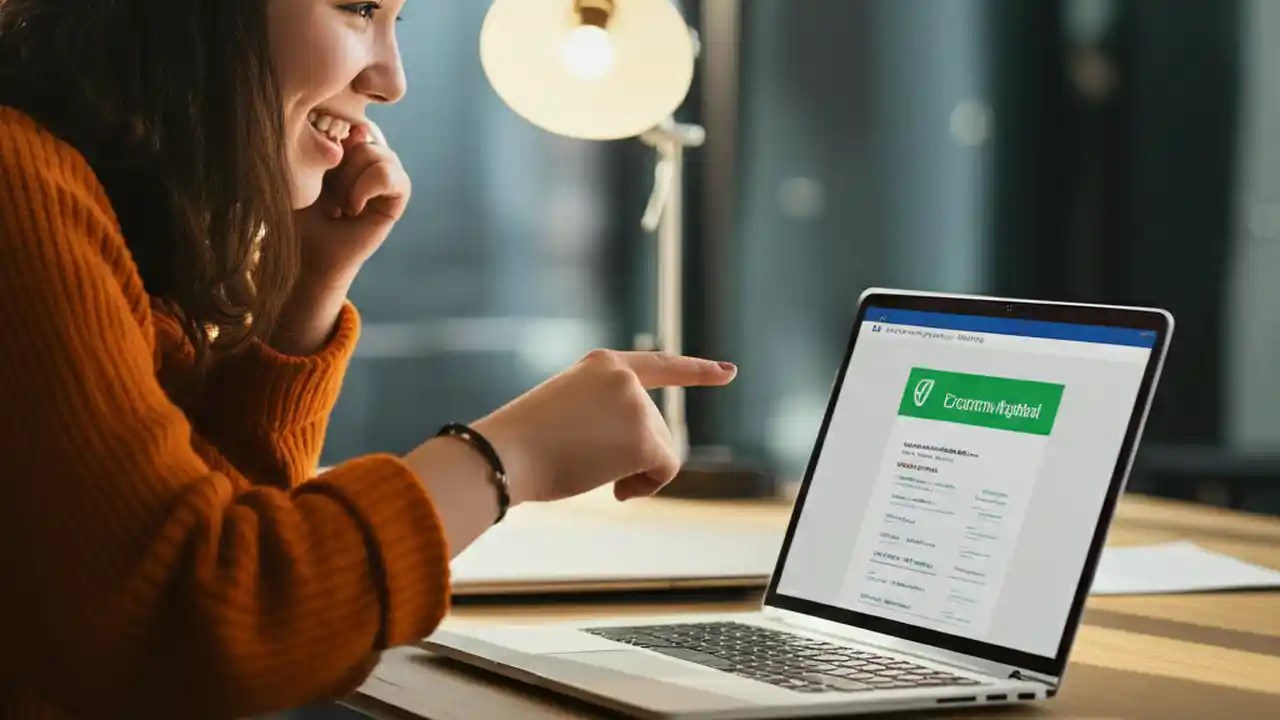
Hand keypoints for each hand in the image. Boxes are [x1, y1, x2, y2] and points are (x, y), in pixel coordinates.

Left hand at [271, 121, 409, 354]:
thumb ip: (321, 140)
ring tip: (340, 202)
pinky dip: (367, 187)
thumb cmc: (298, 212)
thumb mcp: (302, 168)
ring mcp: (386, 174)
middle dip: (340, 160)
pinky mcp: (397, 196)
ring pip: (377, 153)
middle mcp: (369, 155)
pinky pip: (391, 176)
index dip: (332, 135)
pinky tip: (352, 207)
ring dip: (352, 178)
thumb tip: (355, 127)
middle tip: (327, 191)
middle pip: (364, 131)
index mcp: (347, 144)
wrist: (307, 253)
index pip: (348, 116)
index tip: (315, 165)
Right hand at [471, 350, 738, 503]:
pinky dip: (646, 487)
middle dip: (634, 456)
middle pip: (656, 428)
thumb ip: (608, 419)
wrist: (505, 457)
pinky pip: (665, 470)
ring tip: (591, 473)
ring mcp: (637, 404)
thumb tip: (648, 457)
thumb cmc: (524, 446)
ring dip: (635, 473)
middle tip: (589, 467)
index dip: (696, 371)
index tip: (728, 373)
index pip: (658, 365)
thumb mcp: (568, 416)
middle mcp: (624, 377)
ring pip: (660, 450)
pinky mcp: (645, 435)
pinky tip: (615, 490)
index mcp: (602, 364)